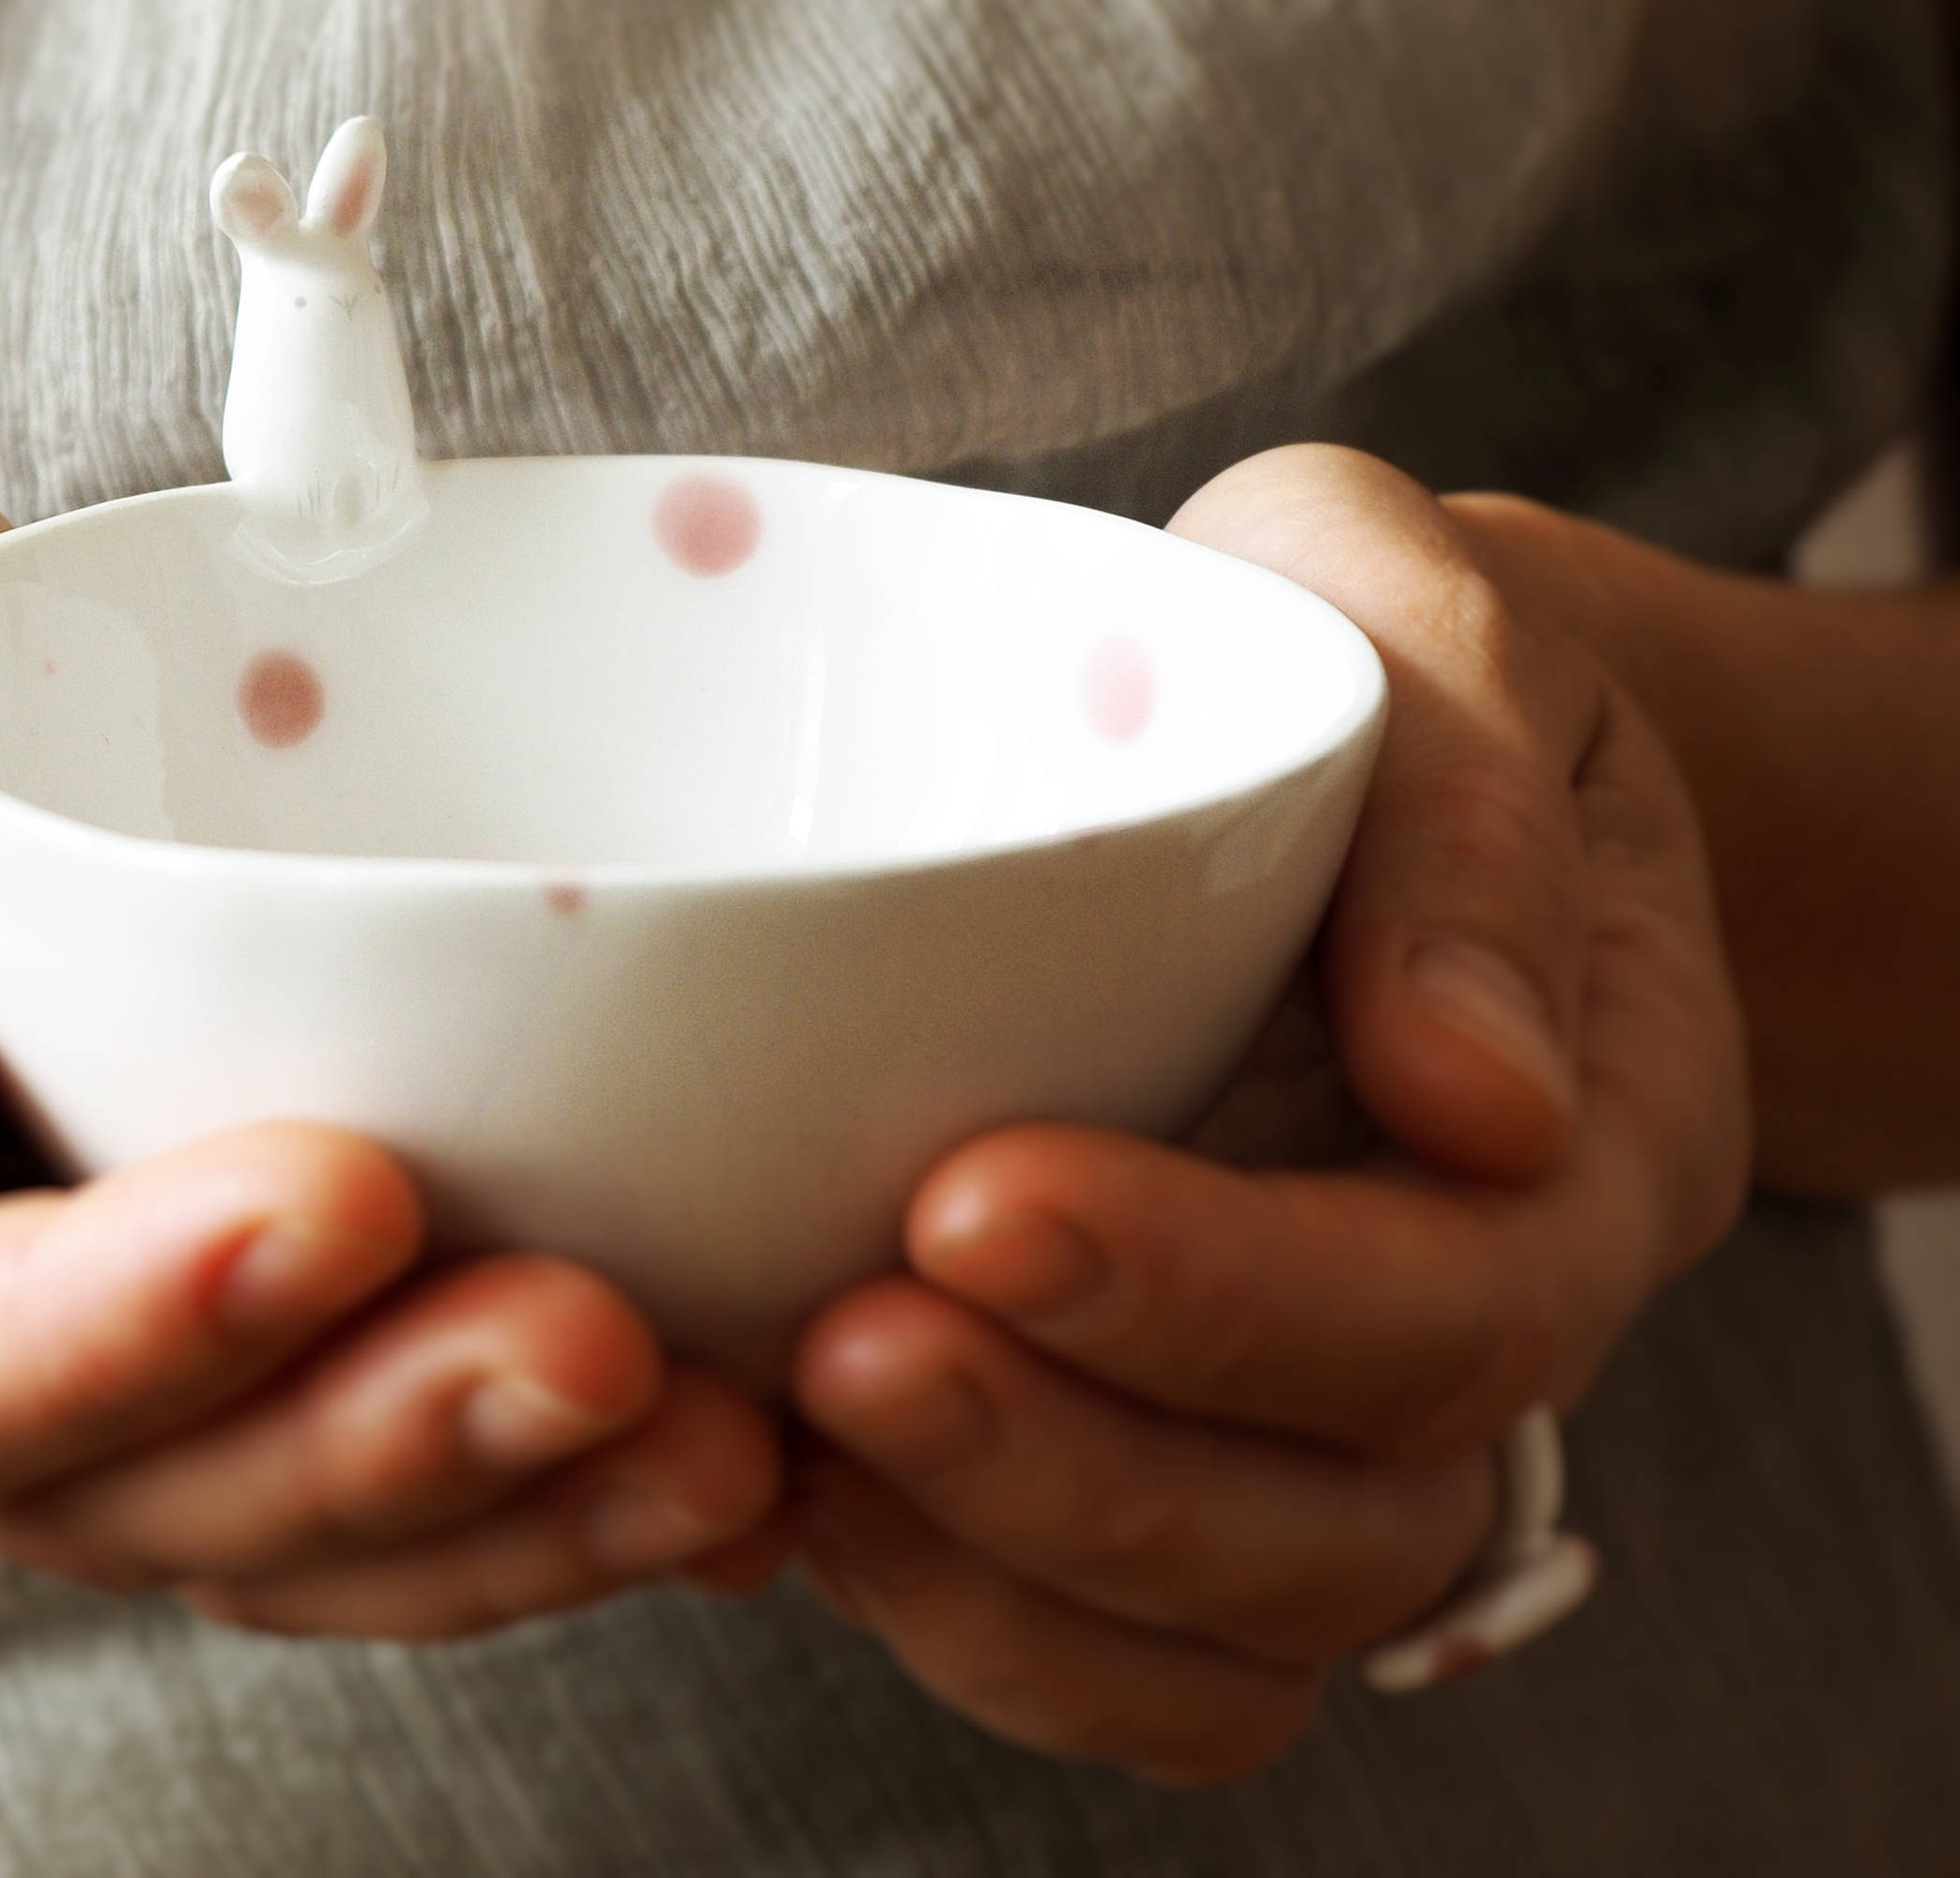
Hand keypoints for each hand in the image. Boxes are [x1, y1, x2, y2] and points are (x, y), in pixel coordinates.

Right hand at [0, 423, 777, 1636]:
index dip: (112, 1326)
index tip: (336, 1196)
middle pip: (135, 1495)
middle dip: (375, 1442)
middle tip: (602, 1347)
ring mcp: (103, 1382)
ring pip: (289, 1532)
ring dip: (509, 1513)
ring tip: (726, 1445)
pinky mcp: (251, 1347)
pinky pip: (387, 1474)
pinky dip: (556, 1491)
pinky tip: (745, 1460)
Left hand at [788, 445, 1750, 1781]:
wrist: (1334, 745)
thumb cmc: (1370, 656)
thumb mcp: (1433, 611)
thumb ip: (1462, 794)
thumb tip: (1480, 1096)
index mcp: (1588, 1137)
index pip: (1459, 1304)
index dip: (1227, 1297)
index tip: (972, 1194)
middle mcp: (1471, 1326)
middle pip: (1346, 1533)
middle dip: (1085, 1472)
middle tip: (844, 1353)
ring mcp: (1320, 1421)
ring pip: (1231, 1646)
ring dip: (1004, 1580)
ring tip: (793, 1449)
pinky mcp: (1162, 1451)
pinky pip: (1119, 1656)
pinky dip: (962, 1619)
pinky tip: (791, 1492)